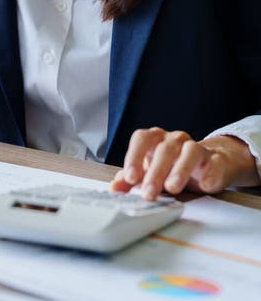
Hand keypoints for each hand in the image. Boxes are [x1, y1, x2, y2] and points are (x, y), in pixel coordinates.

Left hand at [110, 127, 259, 199]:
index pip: (142, 139)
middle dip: (155, 172)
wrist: (209, 163)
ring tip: (172, 187)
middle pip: (164, 149)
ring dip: (180, 170)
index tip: (130, 178)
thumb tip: (115, 188)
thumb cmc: (173, 166)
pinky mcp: (215, 159)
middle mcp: (175, 139)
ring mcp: (196, 147)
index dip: (134, 156)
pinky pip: (214, 162)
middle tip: (148, 193)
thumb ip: (133, 179)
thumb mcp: (151, 172)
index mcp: (156, 139)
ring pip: (189, 151)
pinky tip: (204, 185)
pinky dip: (209, 172)